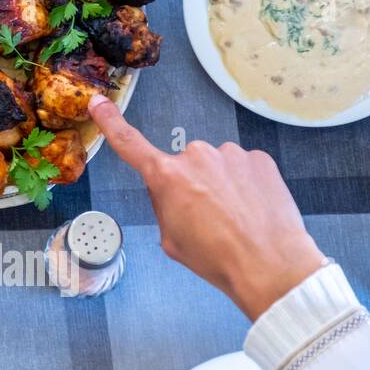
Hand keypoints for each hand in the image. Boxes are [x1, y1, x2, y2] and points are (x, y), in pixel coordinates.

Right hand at [88, 95, 324, 320]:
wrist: (270, 266)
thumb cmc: (218, 259)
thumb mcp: (171, 239)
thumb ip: (163, 205)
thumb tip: (169, 190)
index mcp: (166, 177)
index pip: (129, 143)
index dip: (110, 121)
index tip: (98, 103)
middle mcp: (195, 156)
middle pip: (183, 165)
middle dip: (189, 184)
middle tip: (207, 217)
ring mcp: (230, 154)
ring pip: (215, 165)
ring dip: (220, 184)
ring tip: (235, 217)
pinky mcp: (258, 158)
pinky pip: (242, 167)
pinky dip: (245, 184)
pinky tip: (252, 208)